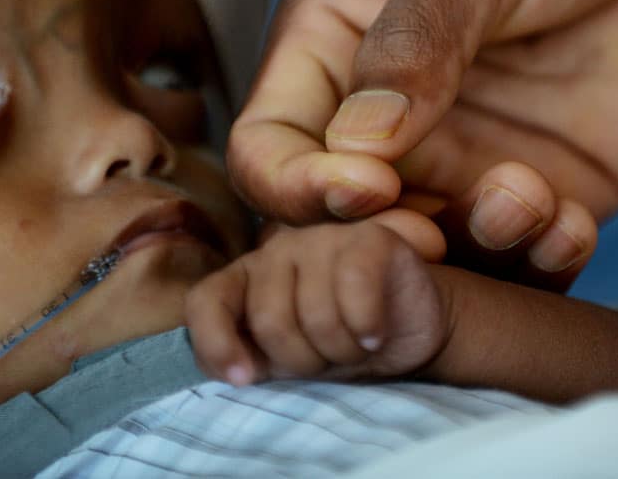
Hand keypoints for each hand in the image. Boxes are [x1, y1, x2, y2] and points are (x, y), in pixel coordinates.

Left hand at [186, 218, 447, 384]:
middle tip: (329, 360)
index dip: (216, 342)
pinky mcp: (370, 239)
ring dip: (341, 349)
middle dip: (302, 359)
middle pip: (269, 319)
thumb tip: (237, 372)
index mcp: (248, 277)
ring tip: (356, 345)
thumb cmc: (341, 343)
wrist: (410, 328)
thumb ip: (250, 357)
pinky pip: (355, 292)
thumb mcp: (288, 361)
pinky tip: (376, 334)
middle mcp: (279, 250)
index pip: (207, 300)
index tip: (244, 379)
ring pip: (316, 312)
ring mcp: (324, 238)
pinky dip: (367, 326)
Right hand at [228, 0, 617, 283]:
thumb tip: (354, 149)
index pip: (271, 147)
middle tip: (435, 232)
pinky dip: (538, 263)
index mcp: (336, 41)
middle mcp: (390, 116)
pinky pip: (523, 257)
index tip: (366, 185)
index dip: (297, 186)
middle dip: (377, 246)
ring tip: (530, 198)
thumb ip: (414, 38)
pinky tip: (573, 224)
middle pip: (338, 226)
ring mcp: (470, 156)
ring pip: (433, 257)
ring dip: (471, 253)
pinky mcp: (549, 187)